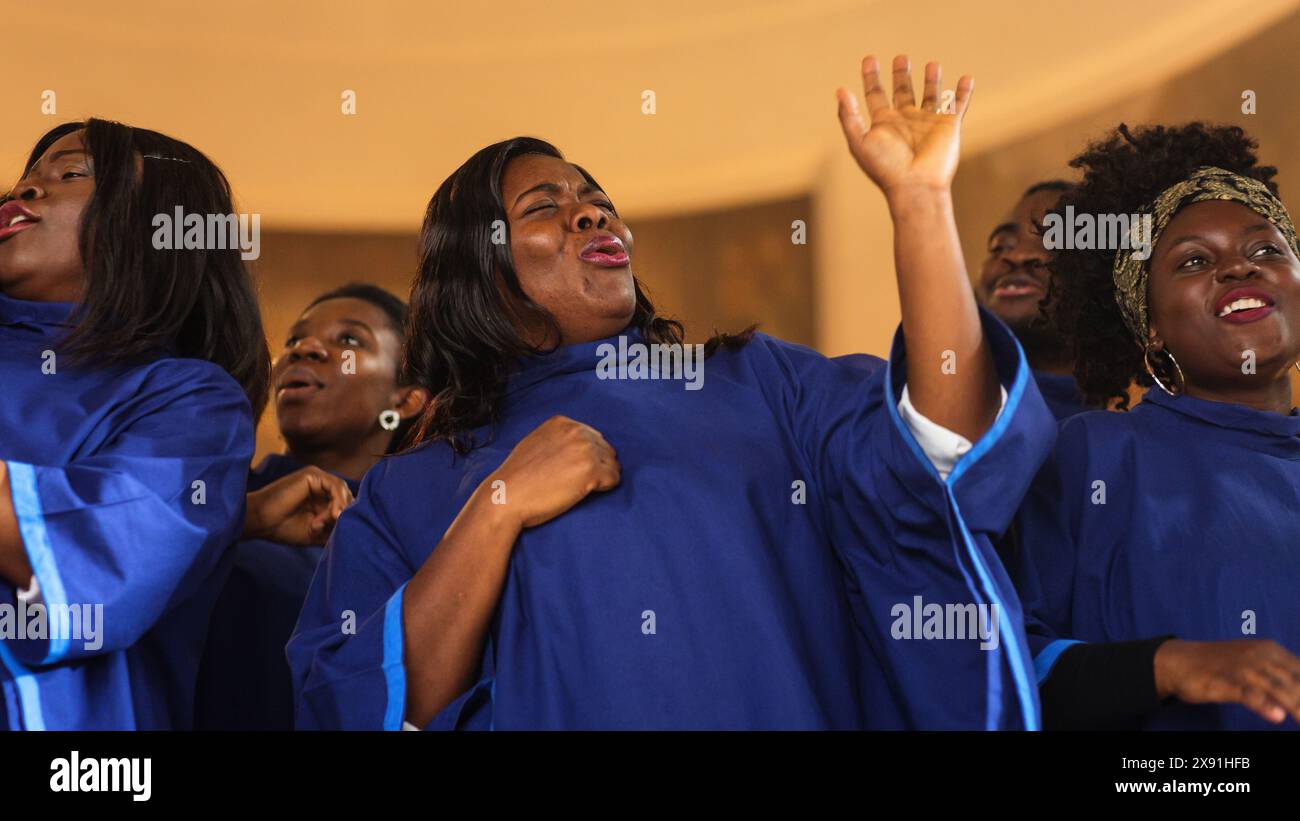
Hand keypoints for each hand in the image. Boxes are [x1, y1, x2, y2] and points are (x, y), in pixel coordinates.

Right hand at [243, 466, 354, 545]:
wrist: (260, 522)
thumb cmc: (283, 528)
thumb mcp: (316, 532)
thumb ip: (335, 528)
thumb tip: (356, 527)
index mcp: (321, 499)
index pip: (346, 505)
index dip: (347, 519)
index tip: (338, 534)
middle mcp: (321, 486)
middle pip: (347, 497)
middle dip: (343, 515)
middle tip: (328, 529)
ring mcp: (317, 478)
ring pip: (343, 491)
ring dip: (339, 509)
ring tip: (326, 522)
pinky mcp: (312, 474)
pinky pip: (336, 485)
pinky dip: (337, 500)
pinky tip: (332, 514)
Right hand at [484, 416, 620, 529]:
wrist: (507, 496)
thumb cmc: (517, 477)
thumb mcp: (536, 442)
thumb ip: (558, 439)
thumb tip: (579, 445)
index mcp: (562, 422)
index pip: (592, 436)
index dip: (589, 454)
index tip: (579, 468)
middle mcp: (576, 431)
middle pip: (605, 448)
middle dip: (599, 464)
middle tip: (584, 481)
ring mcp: (585, 450)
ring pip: (612, 463)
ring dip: (604, 476)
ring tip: (587, 488)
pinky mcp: (591, 471)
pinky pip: (614, 479)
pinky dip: (607, 487)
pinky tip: (592, 492)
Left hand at [835, 54, 972, 195]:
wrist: (915, 186)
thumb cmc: (885, 167)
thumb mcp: (859, 141)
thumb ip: (849, 116)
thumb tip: (840, 90)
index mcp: (884, 123)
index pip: (875, 94)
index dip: (871, 77)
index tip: (869, 59)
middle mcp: (906, 121)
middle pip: (903, 91)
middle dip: (901, 74)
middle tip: (901, 58)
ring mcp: (929, 123)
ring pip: (931, 95)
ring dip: (932, 80)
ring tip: (932, 65)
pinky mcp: (949, 126)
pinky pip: (958, 104)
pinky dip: (963, 92)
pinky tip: (966, 79)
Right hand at [1155, 638, 1299, 723]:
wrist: (1178, 661)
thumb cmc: (1219, 666)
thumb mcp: (1253, 665)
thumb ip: (1277, 678)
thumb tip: (1293, 700)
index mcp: (1270, 650)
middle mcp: (1259, 656)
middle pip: (1294, 682)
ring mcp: (1242, 668)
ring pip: (1278, 689)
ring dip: (1294, 705)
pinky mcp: (1226, 682)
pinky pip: (1249, 694)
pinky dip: (1264, 705)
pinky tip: (1276, 717)